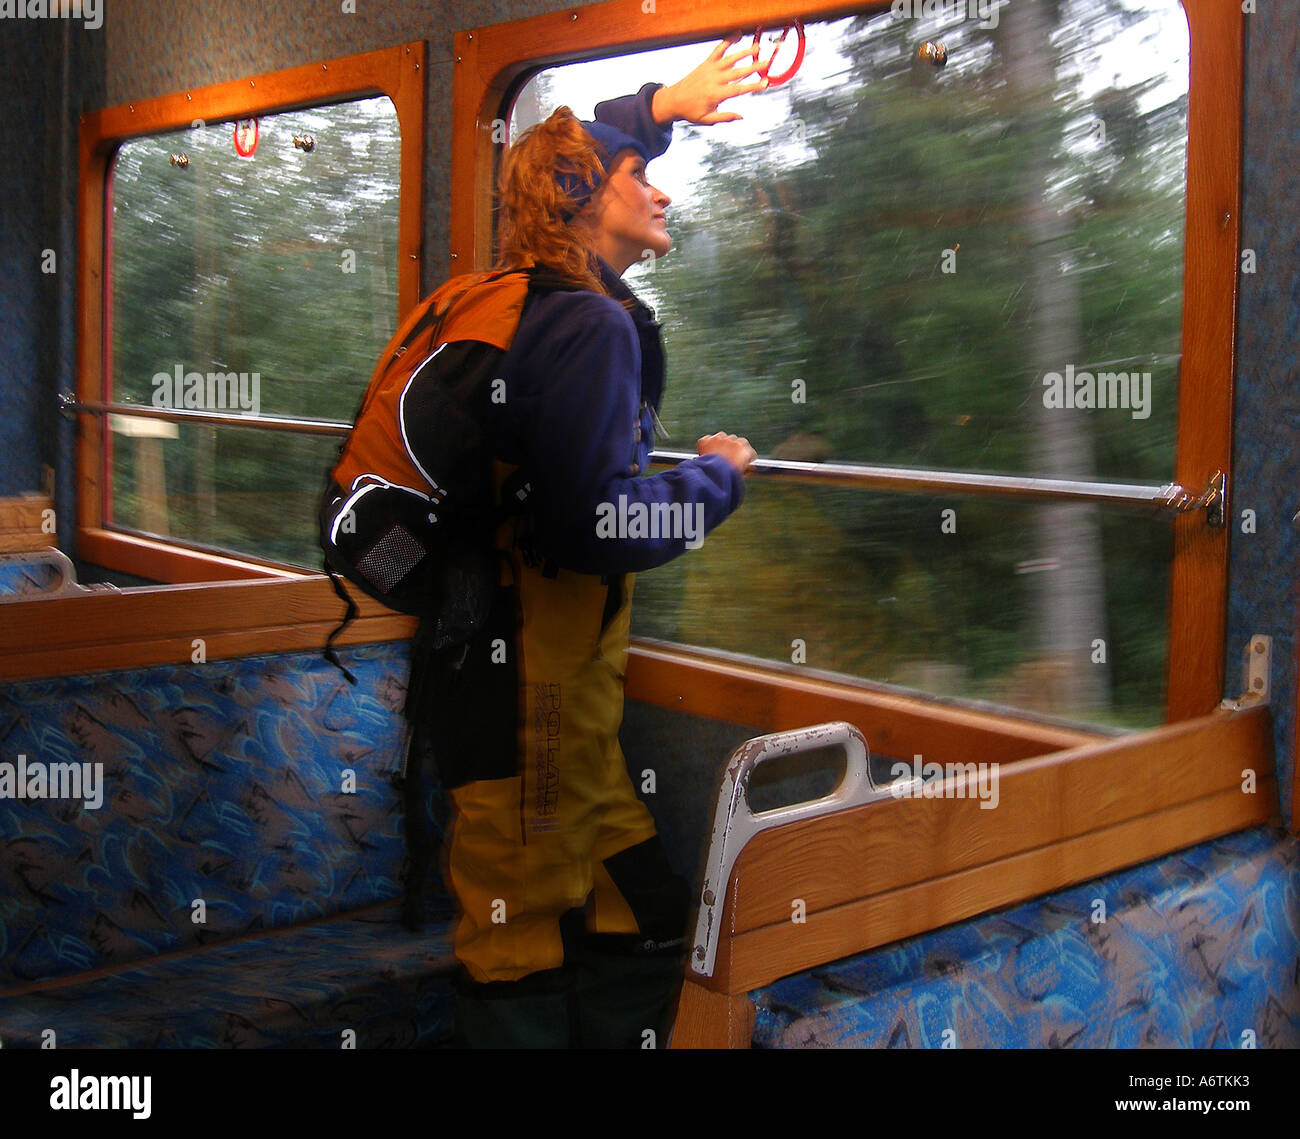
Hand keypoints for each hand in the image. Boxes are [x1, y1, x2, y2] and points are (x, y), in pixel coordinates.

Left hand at [651, 37, 768, 126]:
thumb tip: (741, 116)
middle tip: (768, 62)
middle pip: (738, 72)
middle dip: (754, 67)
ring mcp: (711, 69)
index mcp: (716, 95)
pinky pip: (719, 49)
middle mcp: (714, 80)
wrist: (674, 99)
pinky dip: (728, 41)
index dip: (753, 86)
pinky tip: (738, 34)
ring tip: (758, 47)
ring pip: (731, 58)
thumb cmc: (691, 111)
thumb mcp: (707, 120)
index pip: (738, 90)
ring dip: (745, 52)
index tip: (765, 83)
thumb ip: (725, 117)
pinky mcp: (707, 62)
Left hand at [698, 432, 756, 475]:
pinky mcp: (707, 440)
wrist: (712, 475)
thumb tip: (751, 469)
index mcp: (743, 448)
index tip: (742, 461)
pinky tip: (708, 454)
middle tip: (728, 459)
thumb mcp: (741, 474)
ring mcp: (719, 439)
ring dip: (721, 444)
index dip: (745, 457)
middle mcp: (732, 440)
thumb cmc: (728, 477)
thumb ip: (748, 469)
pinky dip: (708, 445)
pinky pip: (708, 439)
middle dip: (733, 449)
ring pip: (722, 438)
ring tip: (717, 456)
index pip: (748, 449)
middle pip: (736, 442)